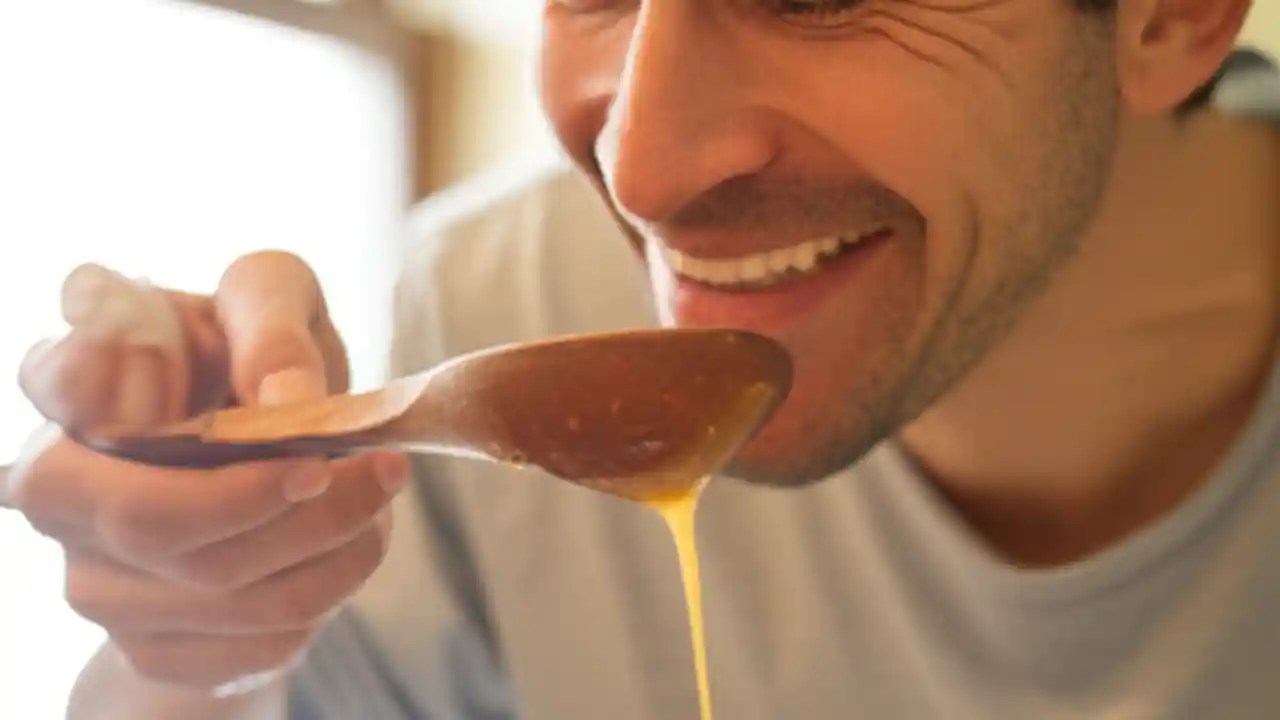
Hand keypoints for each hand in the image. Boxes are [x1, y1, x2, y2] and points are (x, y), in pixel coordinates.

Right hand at [1, 252, 409, 691]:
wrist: (266, 455)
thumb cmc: (258, 356)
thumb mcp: (274, 299)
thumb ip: (271, 323)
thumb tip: (288, 400)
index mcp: (72, 385)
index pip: (67, 383)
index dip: (148, 392)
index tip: (284, 423)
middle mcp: (58, 487)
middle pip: (155, 523)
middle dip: (290, 502)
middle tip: (384, 467)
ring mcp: (93, 576)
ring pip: (220, 590)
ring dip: (333, 544)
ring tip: (380, 494)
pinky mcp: (151, 642)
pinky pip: (252, 641)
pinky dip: (329, 592)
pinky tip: (347, 546)